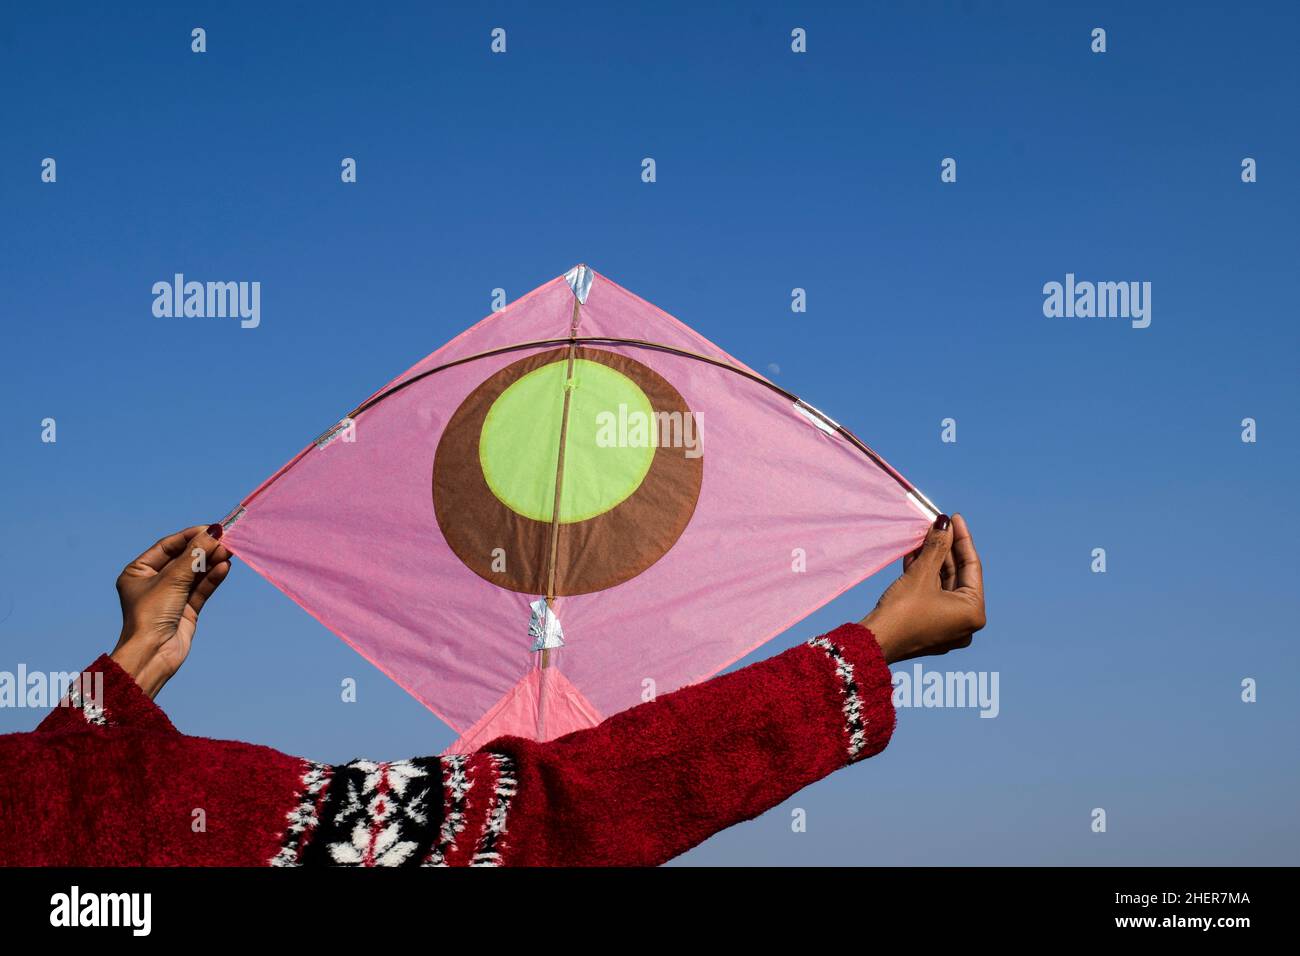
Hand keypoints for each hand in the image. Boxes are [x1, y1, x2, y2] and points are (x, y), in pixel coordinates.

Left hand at [109, 524, 232, 697]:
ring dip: (211, 562)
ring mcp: (171, 596)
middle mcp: (154, 583)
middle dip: (204, 549)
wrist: (153, 654)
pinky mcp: (186, 609)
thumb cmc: (151, 615)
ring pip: (195, 573)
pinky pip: (201, 589)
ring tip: (230, 551)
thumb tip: (214, 532)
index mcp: (138, 572)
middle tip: (225, 539)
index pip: (167, 546)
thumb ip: (195, 555)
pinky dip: (213, 578)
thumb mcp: (172, 579)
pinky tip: (225, 567)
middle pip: (184, 559)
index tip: (211, 528)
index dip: (189, 536)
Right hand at [862, 513, 984, 664]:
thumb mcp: (921, 574)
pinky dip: (925, 576)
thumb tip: (943, 522)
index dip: (962, 539)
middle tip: (937, 525)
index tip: (954, 517)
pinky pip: (932, 595)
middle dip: (945, 550)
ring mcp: (947, 627)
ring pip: (943, 585)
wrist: (874, 643)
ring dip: (933, 560)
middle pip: (958, 576)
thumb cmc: (902, 611)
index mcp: (973, 612)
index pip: (972, 567)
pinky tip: (915, 554)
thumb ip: (936, 546)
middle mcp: (965, 622)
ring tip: (924, 535)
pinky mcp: (929, 627)